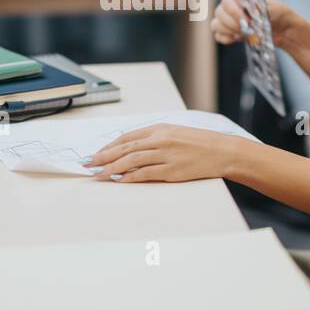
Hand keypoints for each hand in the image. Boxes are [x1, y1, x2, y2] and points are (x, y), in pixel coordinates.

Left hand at [84, 123, 242, 182]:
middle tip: (87, 164)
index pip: (126, 137)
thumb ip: (153, 139)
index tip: (95, 154)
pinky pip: (145, 174)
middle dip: (103, 157)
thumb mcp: (174, 133)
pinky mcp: (172, 170)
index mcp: (159, 128)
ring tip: (98, 174)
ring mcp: (165, 155)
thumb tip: (131, 149)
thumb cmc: (198, 142)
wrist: (222, 151)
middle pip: (124, 149)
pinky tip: (119, 180)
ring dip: (111, 168)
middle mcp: (160, 140)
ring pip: (131, 161)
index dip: (108, 146)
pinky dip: (130, 177)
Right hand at [212, 0, 306, 51]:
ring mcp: (228, 19)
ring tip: (244, 33)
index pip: (227, 1)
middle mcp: (231, 4)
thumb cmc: (279, 13)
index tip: (247, 21)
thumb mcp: (272, 8)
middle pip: (219, 13)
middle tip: (247, 29)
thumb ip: (258, 8)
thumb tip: (249, 12)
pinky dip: (226, 38)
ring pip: (216, 24)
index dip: (234, 12)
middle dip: (232, 23)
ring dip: (229, 31)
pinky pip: (218, 35)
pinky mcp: (230, 32)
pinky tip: (238, 38)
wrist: (284, 29)